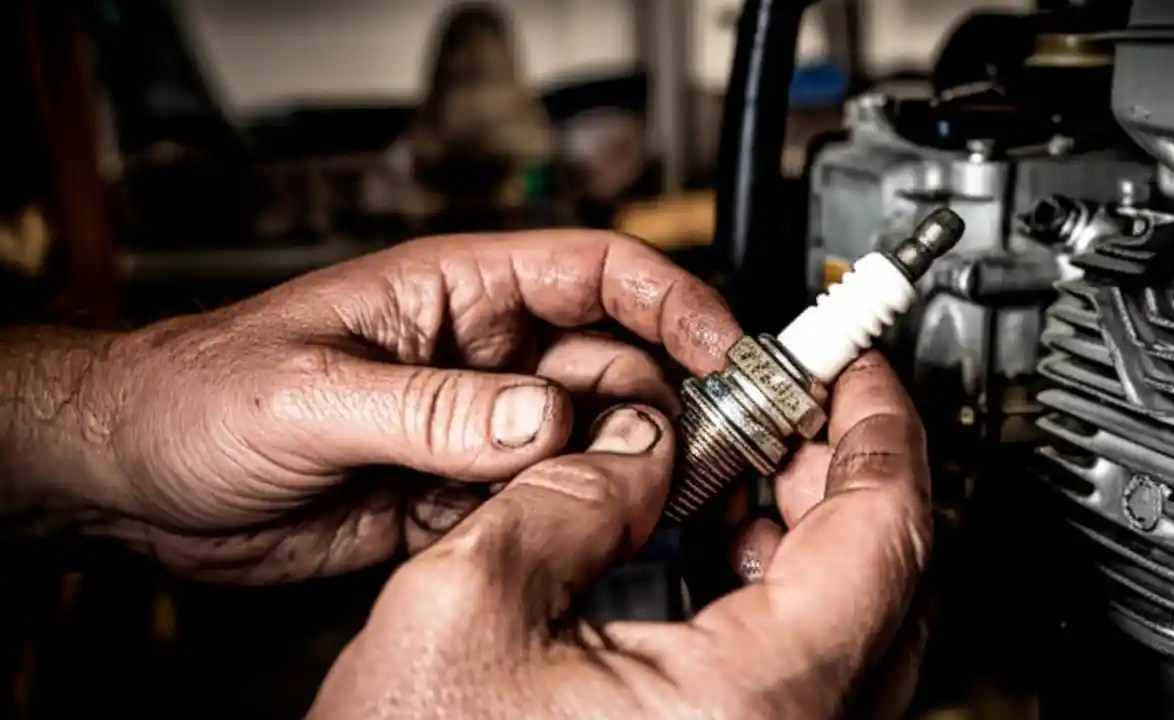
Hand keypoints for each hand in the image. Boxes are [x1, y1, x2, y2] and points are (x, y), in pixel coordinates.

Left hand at [73, 230, 738, 582]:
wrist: (139, 479)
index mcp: (453, 294)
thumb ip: (430, 410)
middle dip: (663, 402)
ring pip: (590, 438)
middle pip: (615, 363)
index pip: (594, 273)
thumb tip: (541, 419)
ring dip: (626, 468)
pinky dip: (577, 517)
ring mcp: (476, 427)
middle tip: (688, 458)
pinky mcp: (460, 493)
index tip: (725, 348)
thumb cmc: (197, 396)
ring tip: (644, 505)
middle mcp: (480, 357)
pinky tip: (587, 536)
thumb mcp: (310, 395)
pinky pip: (546, 499)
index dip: (673, 302)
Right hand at [310, 353, 929, 718]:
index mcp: (746, 706)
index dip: (878, 427)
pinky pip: (809, 681)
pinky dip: (783, 602)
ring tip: (744, 472)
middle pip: (890, 584)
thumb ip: (570, 491)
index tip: (855, 373)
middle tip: (789, 409)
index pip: (883, 533)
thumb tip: (638, 437)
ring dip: (812, 537)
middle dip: (840, 474)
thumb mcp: (466, 603)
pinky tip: (721, 557)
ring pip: (857, 634)